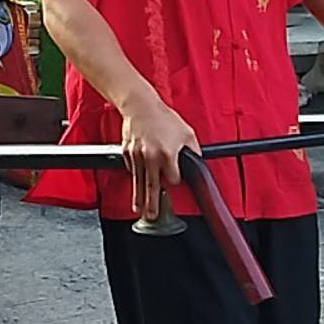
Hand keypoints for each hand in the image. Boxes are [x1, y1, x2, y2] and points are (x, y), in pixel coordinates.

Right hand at [119, 95, 197, 221]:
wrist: (140, 105)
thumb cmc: (163, 117)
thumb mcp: (187, 132)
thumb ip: (193, 151)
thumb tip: (196, 163)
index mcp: (167, 154)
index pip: (172, 178)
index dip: (174, 179)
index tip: (174, 179)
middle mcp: (151, 157)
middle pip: (152, 187)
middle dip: (152, 204)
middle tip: (152, 217)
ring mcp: (137, 156)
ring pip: (139, 182)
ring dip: (139, 198)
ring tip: (139, 210)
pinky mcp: (127, 153)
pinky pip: (131, 169)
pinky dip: (134, 175)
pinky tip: (136, 183)